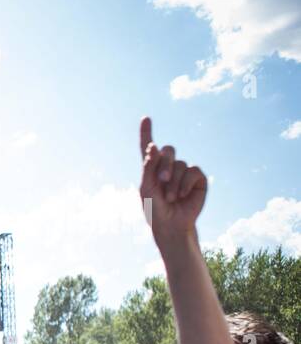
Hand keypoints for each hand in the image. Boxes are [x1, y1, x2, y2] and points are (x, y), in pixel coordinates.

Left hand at [139, 117, 206, 247]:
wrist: (171, 224)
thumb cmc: (155, 209)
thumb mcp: (147, 189)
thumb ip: (148, 167)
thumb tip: (153, 146)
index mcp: (151, 169)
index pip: (149, 148)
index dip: (147, 133)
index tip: (145, 118)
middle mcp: (168, 166)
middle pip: (168, 150)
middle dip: (164, 164)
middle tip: (161, 180)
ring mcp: (183, 171)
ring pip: (180, 163)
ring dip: (173, 181)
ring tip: (170, 197)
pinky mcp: (197, 178)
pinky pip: (193, 171)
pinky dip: (185, 183)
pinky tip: (182, 195)